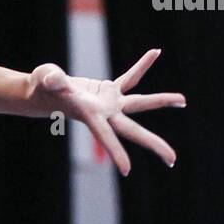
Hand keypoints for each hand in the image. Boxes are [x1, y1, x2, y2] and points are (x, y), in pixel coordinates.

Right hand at [28, 48, 185, 175]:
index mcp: (89, 114)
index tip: (127, 170)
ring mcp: (108, 102)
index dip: (115, 151)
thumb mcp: (45, 80)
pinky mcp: (109, 90)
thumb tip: (55, 80)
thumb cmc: (41, 87)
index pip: (104, 135)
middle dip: (153, 144)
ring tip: (182, 101)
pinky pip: (130, 78)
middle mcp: (103, 113)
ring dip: (162, 101)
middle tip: (173, 160)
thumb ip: (52, 80)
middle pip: (133, 131)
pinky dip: (142, 65)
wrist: (43, 90)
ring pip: (140, 103)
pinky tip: (155, 53)